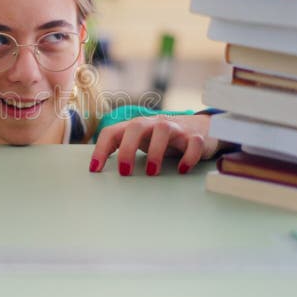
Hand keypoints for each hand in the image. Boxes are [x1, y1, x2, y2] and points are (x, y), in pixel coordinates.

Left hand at [89, 114, 219, 175]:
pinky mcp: (195, 137)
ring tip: (152, 173)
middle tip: (124, 172)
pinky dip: (187, 157)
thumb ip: (125, 148)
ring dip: (155, 152)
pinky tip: (181, 170)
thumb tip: (102, 170)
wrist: (201, 127)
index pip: (112, 132)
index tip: (95, 169)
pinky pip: (192, 143)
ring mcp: (176, 128)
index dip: (101, 149)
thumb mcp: (142, 140)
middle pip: (136, 127)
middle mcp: (154, 123)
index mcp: (137, 126)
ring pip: (163, 130)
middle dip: (127, 149)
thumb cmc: (163, 138)